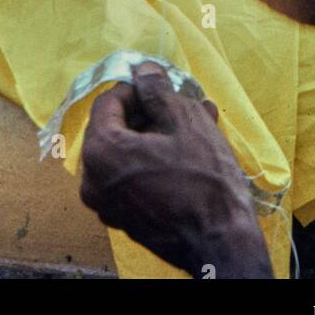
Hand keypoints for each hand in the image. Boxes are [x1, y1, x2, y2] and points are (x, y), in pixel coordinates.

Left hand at [80, 63, 272, 278]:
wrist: (221, 245)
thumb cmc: (203, 181)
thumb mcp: (185, 122)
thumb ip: (157, 91)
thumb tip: (143, 69)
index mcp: (100, 151)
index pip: (109, 102)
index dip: (137, 89)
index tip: (164, 87)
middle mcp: (93, 179)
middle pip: (116, 128)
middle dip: (151, 113)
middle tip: (184, 105)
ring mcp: (107, 204)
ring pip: (129, 153)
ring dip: (159, 135)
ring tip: (198, 122)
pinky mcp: (124, 219)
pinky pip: (134, 176)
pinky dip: (156, 160)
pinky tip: (190, 151)